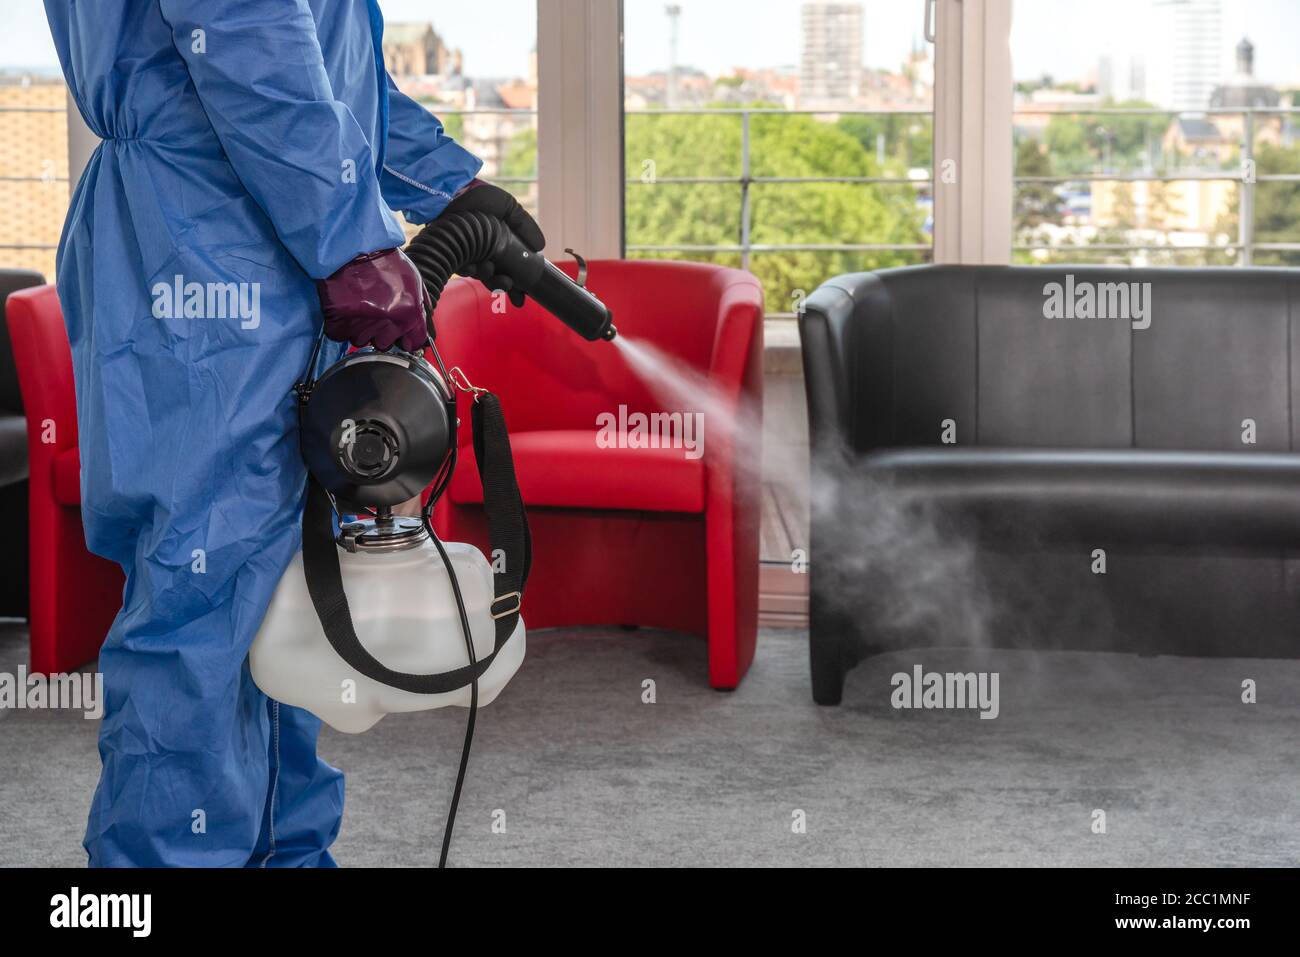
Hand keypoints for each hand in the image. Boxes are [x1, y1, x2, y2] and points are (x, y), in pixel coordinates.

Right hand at [317, 247, 430, 351]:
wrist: (351, 247)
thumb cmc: (383, 260)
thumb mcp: (414, 280)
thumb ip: (420, 307)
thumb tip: (422, 329)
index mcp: (409, 312)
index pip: (413, 344)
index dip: (408, 339)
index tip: (403, 335)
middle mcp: (386, 323)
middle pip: (385, 344)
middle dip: (382, 333)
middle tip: (376, 313)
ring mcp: (360, 325)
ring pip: (361, 340)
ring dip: (360, 329)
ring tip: (359, 306)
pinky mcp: (337, 323)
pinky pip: (340, 335)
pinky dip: (342, 326)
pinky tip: (346, 309)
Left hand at [441, 179, 543, 306]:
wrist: (452, 189)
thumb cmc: (479, 195)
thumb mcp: (509, 208)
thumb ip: (525, 226)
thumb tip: (541, 247)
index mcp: (498, 243)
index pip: (509, 269)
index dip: (516, 285)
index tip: (520, 298)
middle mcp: (483, 250)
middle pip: (495, 277)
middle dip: (502, 286)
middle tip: (508, 286)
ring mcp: (467, 252)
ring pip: (480, 275)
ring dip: (487, 278)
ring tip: (488, 269)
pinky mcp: (451, 252)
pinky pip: (461, 268)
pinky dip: (468, 269)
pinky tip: (473, 265)